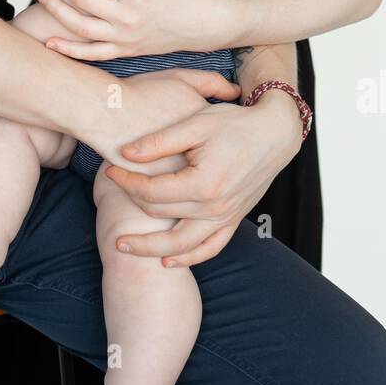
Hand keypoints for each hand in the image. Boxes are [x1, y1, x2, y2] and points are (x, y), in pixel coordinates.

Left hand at [105, 89, 303, 267]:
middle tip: (110, 195)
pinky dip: (188, 258)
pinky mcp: (234, 220)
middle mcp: (215, 206)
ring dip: (150, 249)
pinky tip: (167, 261)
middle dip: (131, 206)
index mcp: (203, 182)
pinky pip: (210, 248)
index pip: (152, 190)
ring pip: (181, 245)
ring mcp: (226, 217)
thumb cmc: (235, 123)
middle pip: (161, 216)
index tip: (111, 169)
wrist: (275, 133)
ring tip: (123, 247)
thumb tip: (126, 153)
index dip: (127, 182)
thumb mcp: (196, 124)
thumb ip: (160, 141)